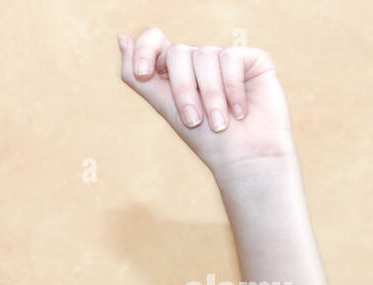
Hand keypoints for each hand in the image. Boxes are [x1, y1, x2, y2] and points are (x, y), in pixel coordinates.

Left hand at [117, 28, 296, 179]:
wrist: (246, 158)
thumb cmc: (206, 140)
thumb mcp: (166, 107)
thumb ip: (140, 77)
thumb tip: (121, 38)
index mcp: (175, 72)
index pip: (155, 42)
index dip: (145, 50)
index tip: (143, 74)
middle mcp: (199, 62)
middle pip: (177, 53)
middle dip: (182, 90)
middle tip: (193, 121)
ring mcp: (225, 58)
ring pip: (204, 55)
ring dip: (210, 96)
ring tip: (220, 124)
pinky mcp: (251, 58)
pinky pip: (231, 58)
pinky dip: (231, 89)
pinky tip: (239, 112)